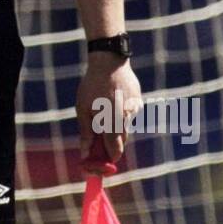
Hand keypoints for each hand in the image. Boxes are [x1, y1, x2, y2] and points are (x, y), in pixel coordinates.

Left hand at [76, 53, 141, 175]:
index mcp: (112, 122)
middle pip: (121, 140)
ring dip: (116, 126)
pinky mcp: (139, 101)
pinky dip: (121, 112)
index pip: (114, 150)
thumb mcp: (83, 108)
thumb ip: (86, 133)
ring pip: (126, 126)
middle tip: (98, 137)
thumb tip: (85, 154)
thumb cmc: (92, 85)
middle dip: (111, 142)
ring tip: (104, 108)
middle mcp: (127, 118)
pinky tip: (112, 99)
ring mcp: (135, 109)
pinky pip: (130, 114)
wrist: (110, 61)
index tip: (102, 162)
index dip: (108, 159)